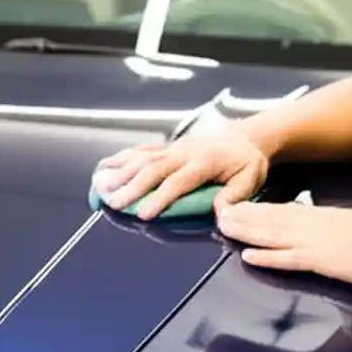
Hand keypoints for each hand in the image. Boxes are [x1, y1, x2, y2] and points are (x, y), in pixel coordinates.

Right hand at [92, 127, 270, 219]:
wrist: (245, 138)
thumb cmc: (246, 163)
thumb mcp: (250, 179)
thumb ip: (235, 196)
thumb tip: (220, 212)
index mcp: (205, 161)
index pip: (179, 181)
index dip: (161, 197)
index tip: (144, 214)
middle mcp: (184, 152)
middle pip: (153, 168)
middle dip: (132, 186)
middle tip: (114, 202)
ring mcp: (172, 147)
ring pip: (142, 158)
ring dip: (120, 172)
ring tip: (101, 186)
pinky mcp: (166, 146)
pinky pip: (140, 151)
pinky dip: (121, 159)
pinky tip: (104, 168)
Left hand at [218, 203, 351, 291]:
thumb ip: (341, 229)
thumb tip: (333, 232)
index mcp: (327, 217)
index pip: (287, 211)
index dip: (261, 210)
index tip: (242, 207)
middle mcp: (317, 226)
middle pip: (272, 219)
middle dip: (244, 217)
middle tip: (220, 213)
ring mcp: (317, 243)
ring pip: (273, 235)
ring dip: (246, 232)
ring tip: (224, 228)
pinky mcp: (323, 261)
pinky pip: (288, 259)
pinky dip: (267, 257)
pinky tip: (249, 256)